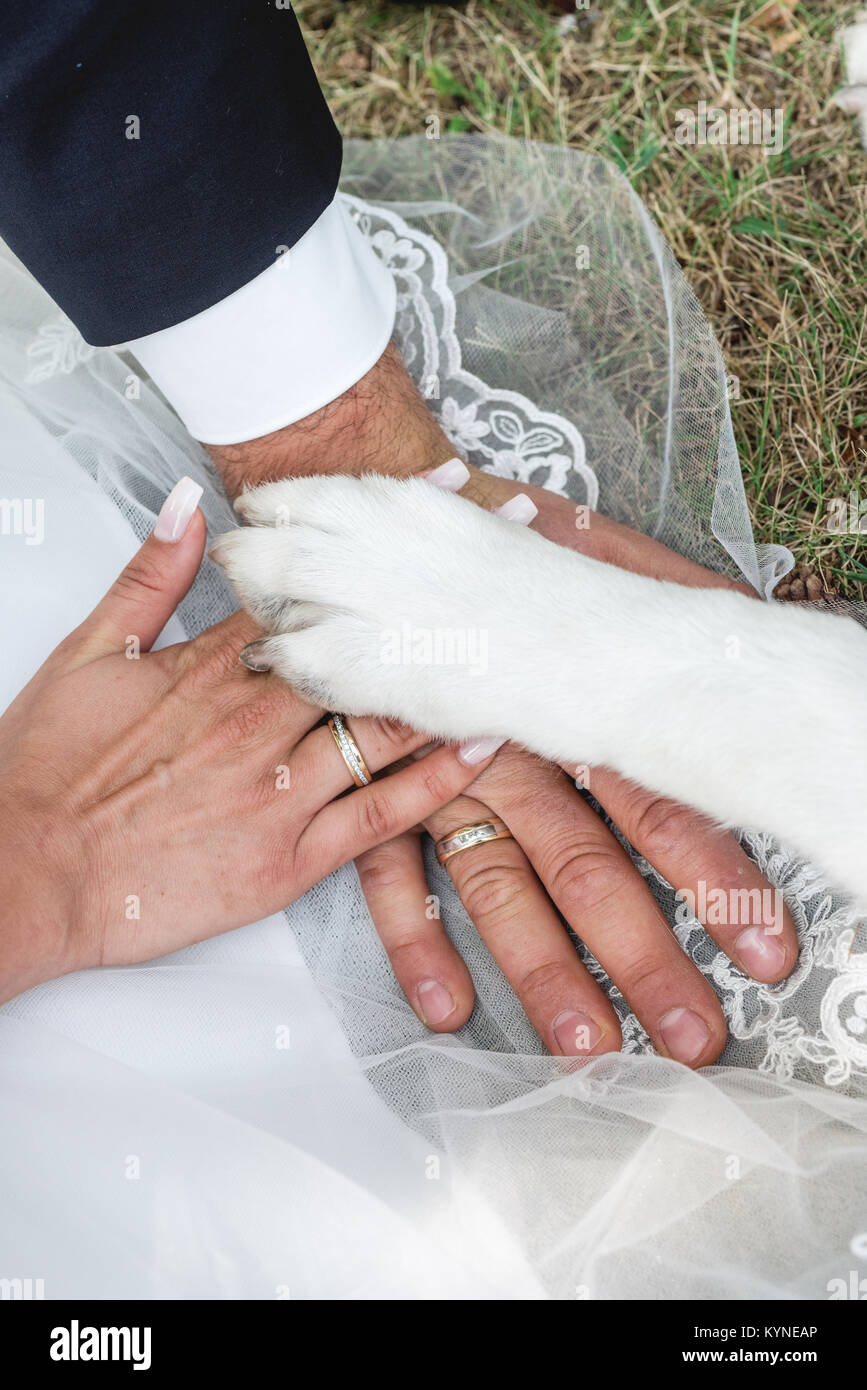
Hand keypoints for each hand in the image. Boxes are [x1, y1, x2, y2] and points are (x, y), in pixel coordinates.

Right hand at [0, 480, 499, 1003]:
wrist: (27, 873)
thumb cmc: (52, 770)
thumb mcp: (87, 654)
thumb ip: (148, 577)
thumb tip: (189, 504)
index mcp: (213, 668)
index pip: (313, 586)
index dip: (378, 541)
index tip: (431, 495)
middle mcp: (258, 722)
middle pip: (367, 644)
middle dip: (440, 593)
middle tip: (507, 546)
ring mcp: (281, 792)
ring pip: (385, 724)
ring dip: (454, 675)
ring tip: (519, 629)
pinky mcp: (290, 859)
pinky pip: (382, 815)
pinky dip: (438, 780)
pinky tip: (486, 743)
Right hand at [205, 345, 795, 1064]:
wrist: (360, 530)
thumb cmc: (485, 563)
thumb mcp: (575, 574)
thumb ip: (658, 598)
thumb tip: (752, 616)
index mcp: (571, 702)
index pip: (657, 800)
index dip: (714, 876)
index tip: (767, 950)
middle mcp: (514, 747)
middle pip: (588, 861)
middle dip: (644, 953)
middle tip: (694, 1034)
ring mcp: (435, 775)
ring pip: (498, 880)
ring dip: (541, 967)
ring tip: (586, 1043)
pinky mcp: (371, 794)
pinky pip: (388, 877)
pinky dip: (415, 942)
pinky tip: (445, 1009)